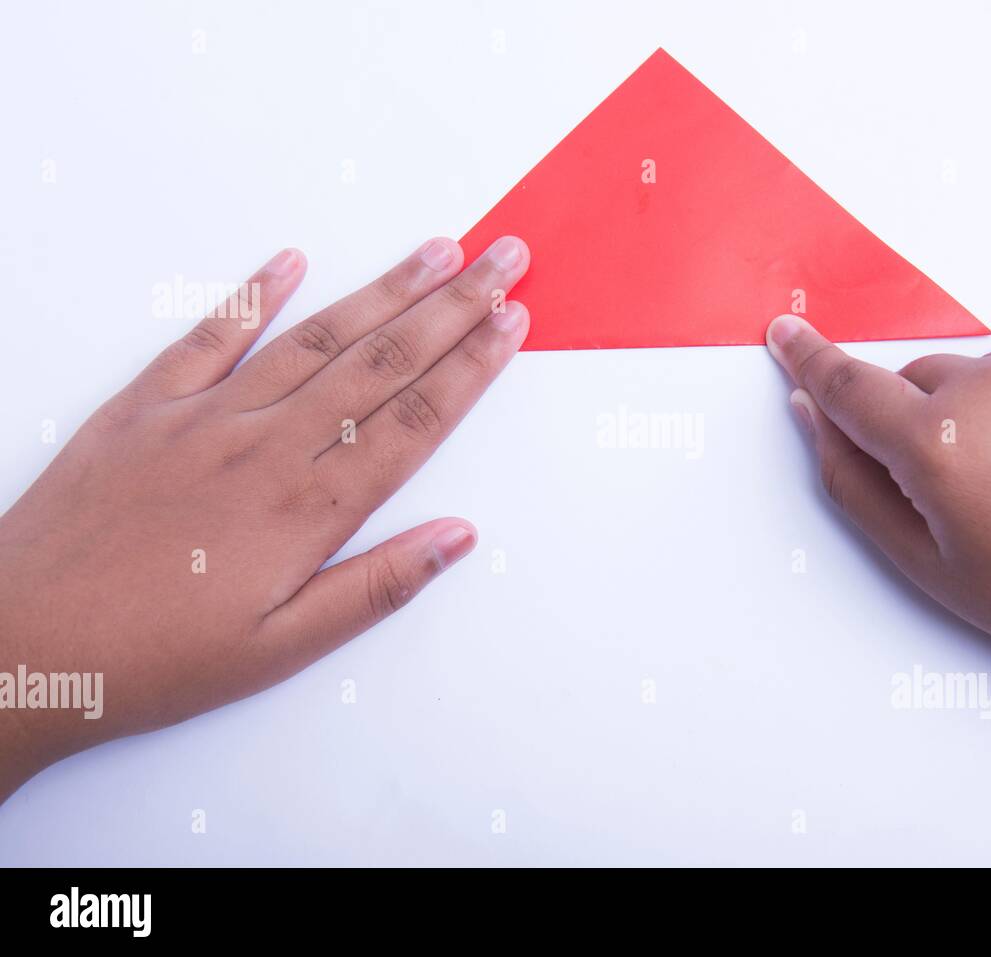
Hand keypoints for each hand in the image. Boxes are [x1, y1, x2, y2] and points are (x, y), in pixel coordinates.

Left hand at [0, 235, 530, 800]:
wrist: (16, 641)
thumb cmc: (150, 658)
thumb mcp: (279, 647)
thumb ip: (375, 586)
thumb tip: (455, 537)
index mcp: (303, 507)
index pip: (412, 419)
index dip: (472, 366)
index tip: (512, 322)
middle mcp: (263, 446)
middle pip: (380, 362)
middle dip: (453, 305)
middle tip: (503, 257)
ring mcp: (203, 417)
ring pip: (314, 337)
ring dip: (382, 289)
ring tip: (435, 251)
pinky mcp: (144, 408)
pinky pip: (209, 335)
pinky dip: (254, 293)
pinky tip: (292, 260)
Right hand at [766, 315, 990, 844]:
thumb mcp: (924, 560)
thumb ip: (850, 479)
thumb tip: (814, 413)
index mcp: (938, 445)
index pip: (847, 383)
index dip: (810, 358)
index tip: (788, 333)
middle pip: (918, 382)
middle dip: (923, 424)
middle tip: (973, 493)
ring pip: (980, 374)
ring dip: (985, 413)